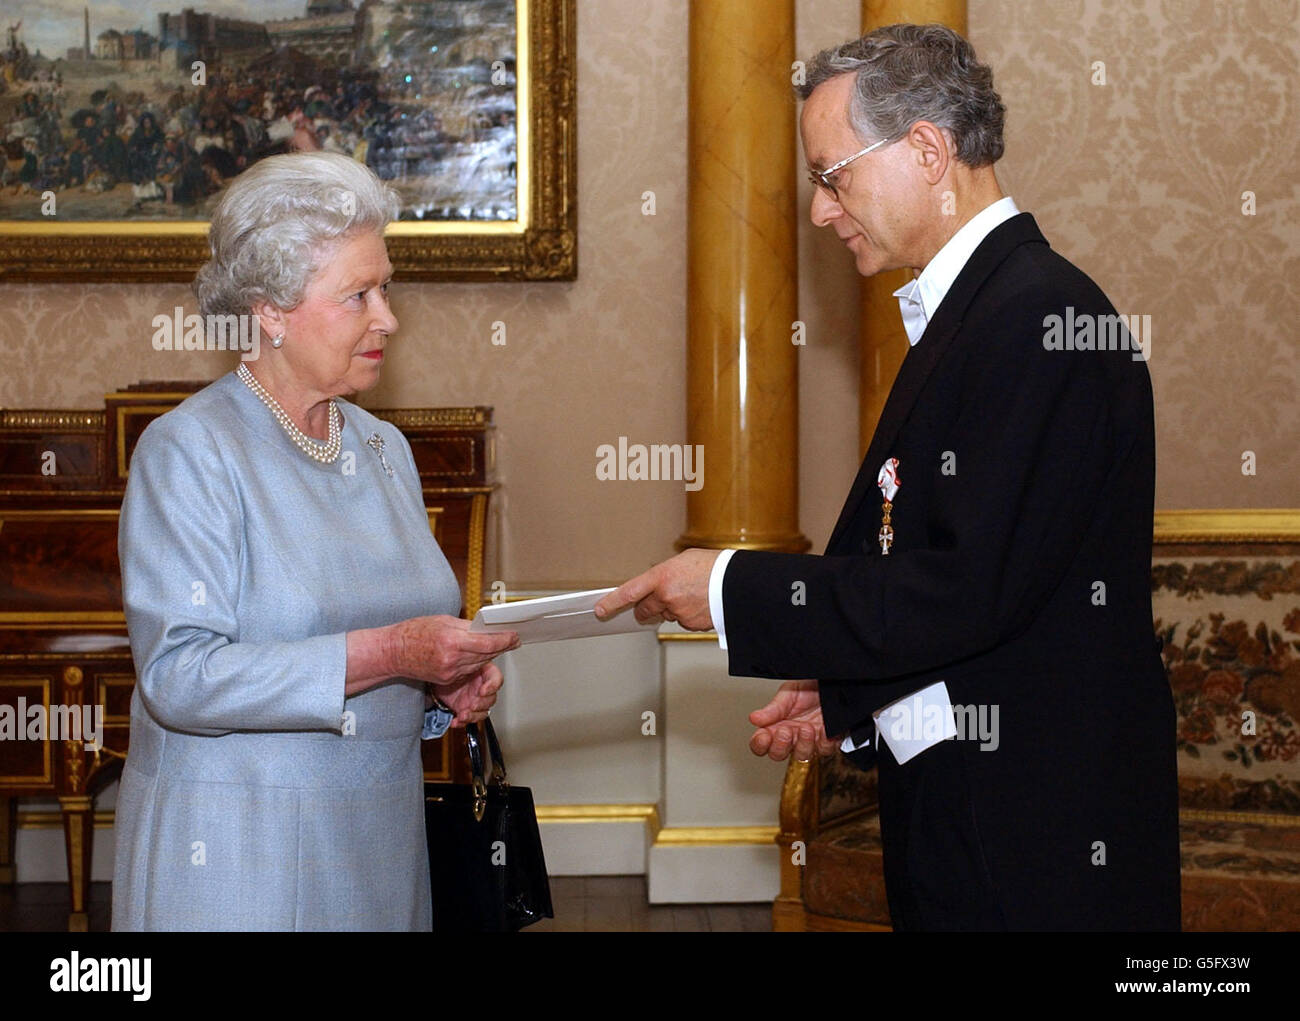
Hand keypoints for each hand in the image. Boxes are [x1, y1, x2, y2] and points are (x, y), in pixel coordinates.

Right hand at [390, 614, 516, 686]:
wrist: (393, 652)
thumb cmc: (413, 632)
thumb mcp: (443, 621)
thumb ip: (467, 627)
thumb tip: (487, 628)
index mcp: (451, 641)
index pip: (487, 643)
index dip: (505, 640)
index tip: (514, 636)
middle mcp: (452, 660)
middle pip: (486, 654)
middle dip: (500, 646)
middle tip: (512, 638)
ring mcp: (449, 672)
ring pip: (479, 663)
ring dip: (490, 654)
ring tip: (498, 644)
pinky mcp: (446, 680)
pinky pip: (468, 670)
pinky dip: (476, 662)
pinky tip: (480, 654)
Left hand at [435, 662, 503, 726]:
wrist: (435, 677)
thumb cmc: (448, 665)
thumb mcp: (459, 659)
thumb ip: (468, 658)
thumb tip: (475, 648)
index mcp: (484, 673)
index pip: (496, 679)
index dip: (492, 686)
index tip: (483, 691)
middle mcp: (481, 687)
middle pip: (491, 699)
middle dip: (481, 704)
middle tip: (472, 705)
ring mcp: (474, 699)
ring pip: (483, 712)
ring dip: (473, 716)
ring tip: (463, 715)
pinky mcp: (465, 709)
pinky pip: (468, 720)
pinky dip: (461, 722)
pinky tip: (455, 720)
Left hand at [594, 549, 719, 630]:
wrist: (738, 583)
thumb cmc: (714, 566)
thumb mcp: (683, 561)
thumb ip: (665, 574)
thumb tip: (658, 586)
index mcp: (661, 576)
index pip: (629, 592)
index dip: (612, 602)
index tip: (600, 610)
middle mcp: (666, 596)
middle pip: (645, 609)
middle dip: (645, 609)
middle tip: (649, 606)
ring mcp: (679, 612)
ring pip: (666, 615)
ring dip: (672, 608)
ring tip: (691, 594)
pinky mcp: (691, 624)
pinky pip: (683, 622)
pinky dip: (688, 615)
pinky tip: (700, 603)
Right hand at [748, 681, 840, 761]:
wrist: (834, 682)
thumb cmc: (810, 686)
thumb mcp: (789, 693)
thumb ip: (773, 709)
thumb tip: (754, 718)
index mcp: (775, 724)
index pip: (760, 744)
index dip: (760, 744)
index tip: (764, 735)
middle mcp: (791, 735)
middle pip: (778, 755)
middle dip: (781, 745)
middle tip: (786, 731)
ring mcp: (809, 740)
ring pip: (801, 756)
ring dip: (803, 743)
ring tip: (807, 727)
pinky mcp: (828, 741)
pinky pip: (824, 750)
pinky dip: (824, 742)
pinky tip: (823, 729)